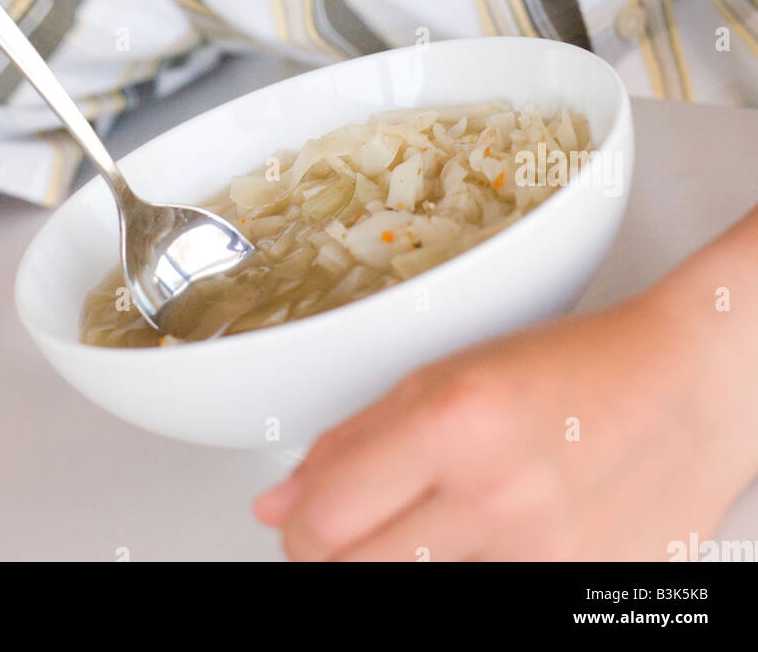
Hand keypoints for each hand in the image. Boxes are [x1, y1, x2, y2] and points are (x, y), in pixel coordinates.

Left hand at [254, 290, 747, 560]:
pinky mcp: (576, 596)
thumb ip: (356, 441)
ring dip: (406, 568)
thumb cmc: (578, 368)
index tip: (305, 522)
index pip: (324, 520)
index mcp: (452, 421)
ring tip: (438, 528)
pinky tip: (493, 543)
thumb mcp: (450, 377)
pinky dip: (472, 576)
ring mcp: (540, 559)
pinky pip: (487, 602)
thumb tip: (281, 503)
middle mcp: (494, 496)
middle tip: (352, 535)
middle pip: (355, 576)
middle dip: (336, 558)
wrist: (688, 389)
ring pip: (419, 596)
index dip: (299, 529)